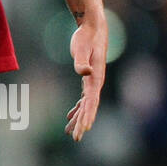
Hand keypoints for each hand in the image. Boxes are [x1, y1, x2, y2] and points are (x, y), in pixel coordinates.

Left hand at [65, 17, 107, 141]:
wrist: (92, 28)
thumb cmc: (86, 37)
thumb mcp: (81, 47)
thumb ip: (81, 62)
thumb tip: (85, 72)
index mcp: (96, 78)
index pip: (92, 102)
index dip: (88, 116)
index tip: (84, 129)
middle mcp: (96, 82)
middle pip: (89, 108)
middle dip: (82, 123)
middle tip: (75, 138)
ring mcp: (93, 81)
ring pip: (86, 105)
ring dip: (79, 118)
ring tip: (70, 132)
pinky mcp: (88, 78)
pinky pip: (83, 99)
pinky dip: (77, 109)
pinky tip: (71, 116)